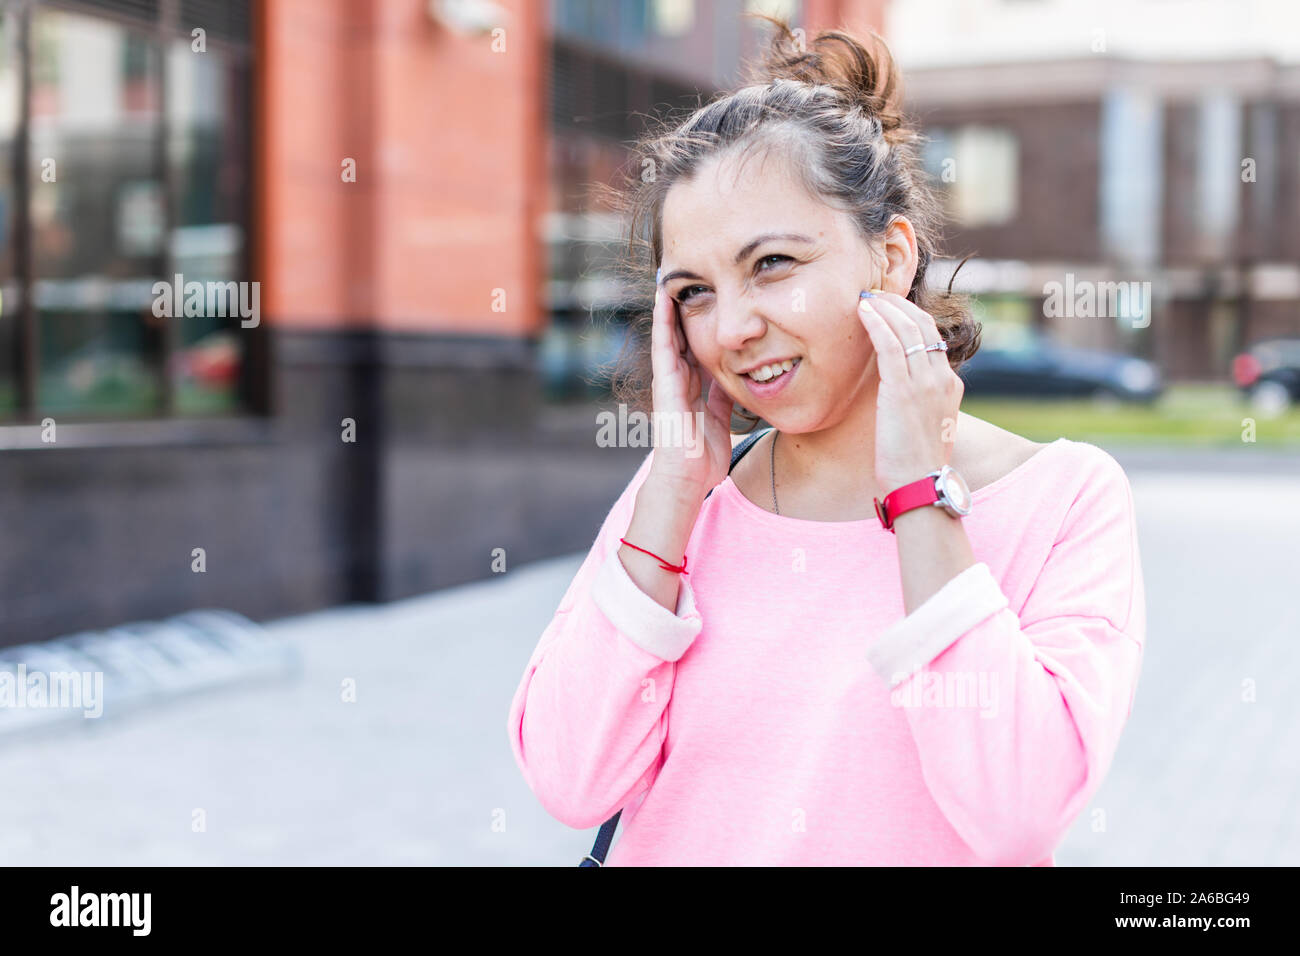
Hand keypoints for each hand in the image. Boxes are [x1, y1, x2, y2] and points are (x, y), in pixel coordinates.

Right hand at [646, 282, 736, 499]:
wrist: (686, 479)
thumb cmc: (701, 458)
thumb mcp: (721, 420)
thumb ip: (723, 400)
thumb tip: (737, 383)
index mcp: (691, 389)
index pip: (695, 349)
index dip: (699, 325)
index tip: (706, 301)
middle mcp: (677, 381)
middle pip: (680, 336)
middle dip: (683, 310)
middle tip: (686, 279)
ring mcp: (668, 381)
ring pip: (668, 335)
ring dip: (667, 307)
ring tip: (669, 278)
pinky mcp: (664, 383)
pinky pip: (662, 346)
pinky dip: (661, 323)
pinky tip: (662, 300)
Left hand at [856, 291, 963, 492]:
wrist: (919, 487)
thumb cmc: (913, 464)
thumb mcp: (923, 426)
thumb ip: (916, 402)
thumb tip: (894, 390)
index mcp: (949, 385)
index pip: (931, 337)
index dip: (909, 316)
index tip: (888, 307)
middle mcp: (942, 378)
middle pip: (922, 325)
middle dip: (897, 304)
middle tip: (873, 294)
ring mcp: (926, 383)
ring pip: (907, 329)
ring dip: (884, 308)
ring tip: (864, 298)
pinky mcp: (903, 391)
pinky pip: (891, 345)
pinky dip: (877, 323)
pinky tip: (863, 313)